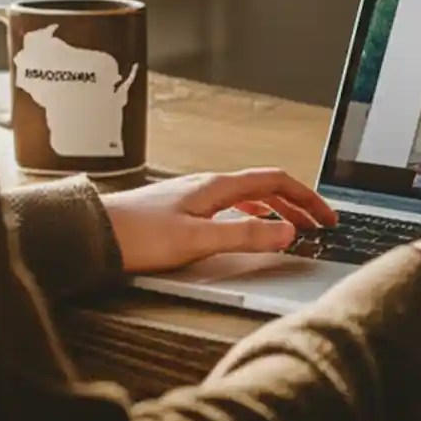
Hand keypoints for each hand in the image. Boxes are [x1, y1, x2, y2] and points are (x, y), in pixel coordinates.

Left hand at [100, 168, 337, 273]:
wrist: (93, 233)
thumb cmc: (139, 235)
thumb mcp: (199, 239)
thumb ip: (245, 236)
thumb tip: (287, 233)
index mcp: (218, 186)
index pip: (277, 181)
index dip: (307, 198)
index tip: (327, 217)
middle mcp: (210, 185)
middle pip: (266, 188)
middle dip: (297, 205)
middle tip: (319, 226)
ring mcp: (197, 196)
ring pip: (249, 197)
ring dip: (277, 211)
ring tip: (292, 230)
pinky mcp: (184, 210)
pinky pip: (232, 207)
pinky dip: (254, 217)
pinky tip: (250, 231)